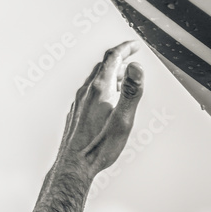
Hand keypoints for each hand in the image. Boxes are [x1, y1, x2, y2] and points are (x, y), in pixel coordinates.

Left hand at [55, 41, 144, 178]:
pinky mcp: (76, 113)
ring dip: (110, 72)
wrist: (73, 166)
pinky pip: (89, 91)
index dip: (125, 48)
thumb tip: (136, 66)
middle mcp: (87, 92)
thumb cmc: (99, 147)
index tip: (135, 45)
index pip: (112, 58)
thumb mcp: (123, 120)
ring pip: (95, 79)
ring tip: (122, 75)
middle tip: (131, 56)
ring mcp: (79, 102)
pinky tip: (106, 98)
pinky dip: (101, 85)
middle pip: (103, 66)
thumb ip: (132, 92)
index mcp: (100, 89)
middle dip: (119, 58)